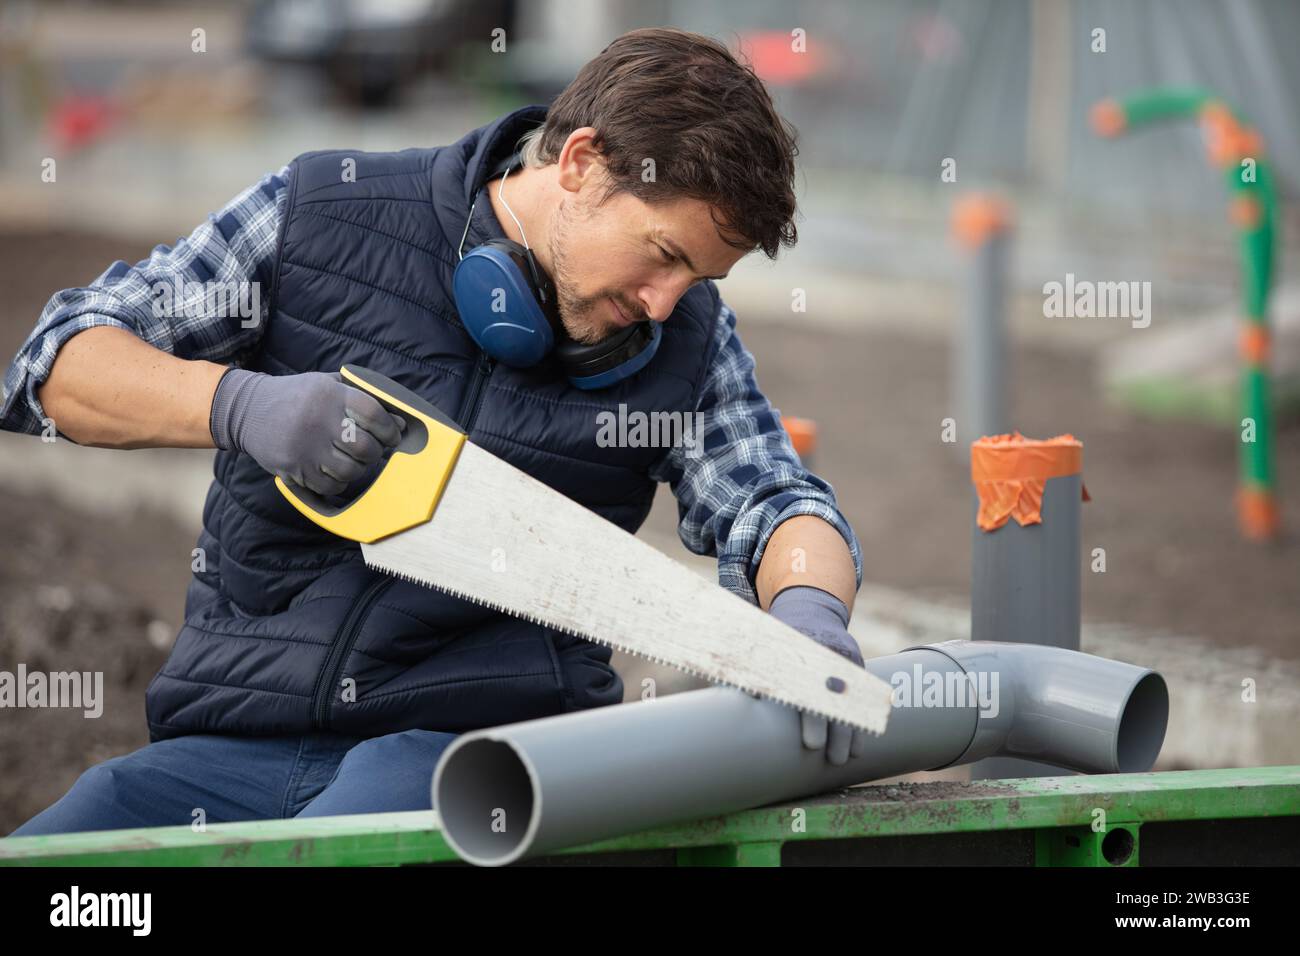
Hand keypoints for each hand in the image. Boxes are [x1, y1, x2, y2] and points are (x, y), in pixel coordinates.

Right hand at [210, 369, 405, 495]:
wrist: (248, 410)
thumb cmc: (298, 397)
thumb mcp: (327, 384)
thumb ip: (362, 398)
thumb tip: (399, 423)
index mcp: (329, 395)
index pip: (374, 414)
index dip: (389, 428)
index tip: (392, 435)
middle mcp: (318, 421)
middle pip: (365, 448)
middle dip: (375, 452)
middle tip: (372, 450)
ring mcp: (304, 448)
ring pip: (350, 471)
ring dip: (357, 468)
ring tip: (350, 459)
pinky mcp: (293, 469)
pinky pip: (330, 486)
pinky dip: (338, 482)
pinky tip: (332, 470)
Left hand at [768, 585, 867, 765]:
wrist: (811, 612)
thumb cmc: (781, 640)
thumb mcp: (767, 648)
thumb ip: (757, 673)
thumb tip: (748, 699)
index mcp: (802, 654)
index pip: (810, 691)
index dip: (812, 719)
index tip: (812, 745)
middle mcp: (827, 657)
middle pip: (836, 699)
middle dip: (836, 730)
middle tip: (833, 759)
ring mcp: (845, 660)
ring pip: (853, 698)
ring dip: (852, 730)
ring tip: (846, 758)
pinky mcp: (857, 665)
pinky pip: (863, 694)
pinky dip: (862, 718)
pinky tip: (858, 744)